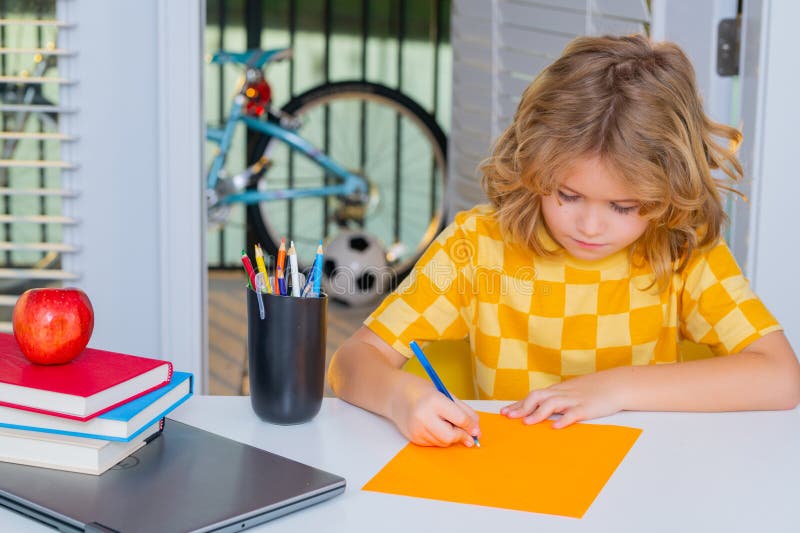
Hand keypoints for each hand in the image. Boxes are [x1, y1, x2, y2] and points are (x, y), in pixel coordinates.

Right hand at [390, 378, 480, 446]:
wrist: (395, 395)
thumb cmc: (421, 391)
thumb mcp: (444, 393)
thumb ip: (462, 410)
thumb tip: (476, 427)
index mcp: (434, 401)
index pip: (459, 419)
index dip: (471, 426)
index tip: (477, 429)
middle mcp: (424, 417)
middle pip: (450, 436)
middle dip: (462, 436)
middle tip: (468, 434)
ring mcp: (417, 429)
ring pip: (443, 442)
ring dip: (451, 437)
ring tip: (448, 425)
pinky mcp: (413, 438)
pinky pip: (434, 444)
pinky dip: (440, 438)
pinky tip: (436, 427)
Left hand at [500, 369, 626, 427]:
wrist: (615, 384)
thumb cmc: (592, 390)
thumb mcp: (570, 392)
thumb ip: (556, 400)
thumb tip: (539, 410)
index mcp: (557, 391)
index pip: (533, 396)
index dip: (518, 404)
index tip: (503, 412)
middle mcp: (562, 394)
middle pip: (538, 396)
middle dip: (522, 407)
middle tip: (509, 417)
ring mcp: (574, 400)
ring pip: (553, 403)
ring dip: (538, 413)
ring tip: (527, 422)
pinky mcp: (587, 408)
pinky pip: (573, 413)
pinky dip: (564, 419)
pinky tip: (556, 426)